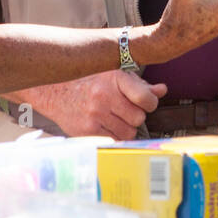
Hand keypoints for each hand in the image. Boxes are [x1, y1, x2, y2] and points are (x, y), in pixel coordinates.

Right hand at [30, 70, 167, 139]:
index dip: (149, 103)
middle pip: (139, 118)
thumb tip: (162, 90)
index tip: (145, 103)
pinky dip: (114, 136)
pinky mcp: (87, 130)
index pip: (146, 98)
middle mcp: (104, 95)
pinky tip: (106, 126)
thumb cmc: (89, 82)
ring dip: (125, 128)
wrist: (56, 92)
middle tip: (124, 111)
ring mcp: (95, 114)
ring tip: (114, 118)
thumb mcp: (114, 77)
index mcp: (115, 78)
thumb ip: (140, 86)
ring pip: (128, 132)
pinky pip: (114, 140)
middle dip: (135, 116)